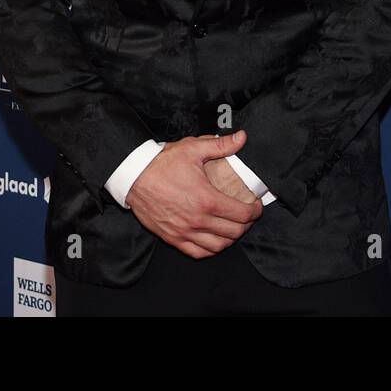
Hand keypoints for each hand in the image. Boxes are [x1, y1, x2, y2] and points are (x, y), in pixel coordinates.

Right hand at [126, 131, 262, 258]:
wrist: (133, 177)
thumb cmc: (162, 163)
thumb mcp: (193, 149)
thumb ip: (221, 145)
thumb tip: (242, 138)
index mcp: (207, 199)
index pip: (242, 214)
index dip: (255, 211)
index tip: (256, 206)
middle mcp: (198, 220)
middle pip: (234, 233)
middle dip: (246, 225)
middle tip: (247, 215)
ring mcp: (185, 232)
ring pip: (218, 246)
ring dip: (230, 239)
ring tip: (233, 228)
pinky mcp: (173, 238)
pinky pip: (198, 252)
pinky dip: (211, 249)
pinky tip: (214, 239)